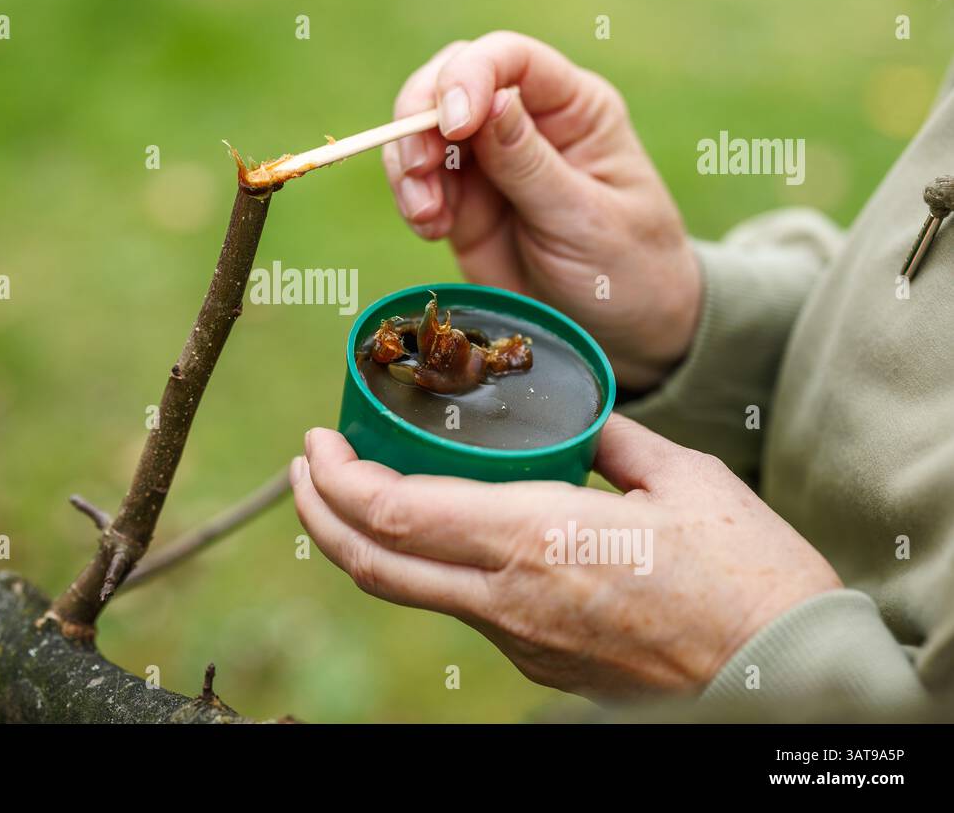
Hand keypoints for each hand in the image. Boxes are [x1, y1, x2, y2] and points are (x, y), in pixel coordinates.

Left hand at [292, 415, 841, 699]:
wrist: (785, 676)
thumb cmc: (747, 574)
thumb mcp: (683, 478)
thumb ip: (610, 438)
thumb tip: (574, 414)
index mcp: (535, 539)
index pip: (394, 514)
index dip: (335, 478)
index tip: (316, 441)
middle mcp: (507, 598)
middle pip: (372, 564)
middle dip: (318, 513)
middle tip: (305, 467)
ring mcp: (517, 638)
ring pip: (408, 591)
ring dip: (363, 541)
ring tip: (355, 490)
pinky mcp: (536, 660)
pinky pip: (458, 608)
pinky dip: (424, 564)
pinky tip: (440, 528)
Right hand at [383, 31, 699, 390]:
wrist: (623, 334)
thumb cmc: (628, 269)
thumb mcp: (585, 219)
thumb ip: (531, 164)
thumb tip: (494, 100)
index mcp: (574, 107)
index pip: (511, 59)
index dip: (471, 76)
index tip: (454, 125)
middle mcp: (527, 121)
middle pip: (451, 80)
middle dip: (421, 118)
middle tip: (417, 171)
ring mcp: (490, 161)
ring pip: (423, 129)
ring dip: (409, 165)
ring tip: (426, 215)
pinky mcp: (464, 202)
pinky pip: (417, 180)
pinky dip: (410, 198)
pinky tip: (430, 230)